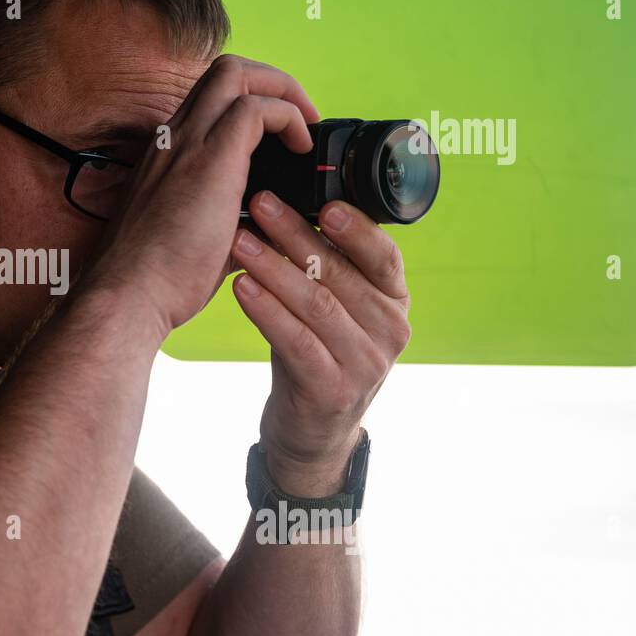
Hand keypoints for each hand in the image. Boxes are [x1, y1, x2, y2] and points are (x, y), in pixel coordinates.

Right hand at [81, 54, 319, 342]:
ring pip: (236, 74)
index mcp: (166, 153)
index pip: (209, 99)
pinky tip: (299, 151)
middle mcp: (172, 137)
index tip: (278, 138)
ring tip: (304, 128)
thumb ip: (232, 224)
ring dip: (281, 91)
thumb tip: (273, 233)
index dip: (248, 103)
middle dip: (271, 81)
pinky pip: (257, 109)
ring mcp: (186, 143)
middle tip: (299, 120)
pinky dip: (287, 118)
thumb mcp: (199, 238)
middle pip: (223, 71)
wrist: (129, 295)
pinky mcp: (209, 160)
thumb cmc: (156, 280)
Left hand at [230, 193, 411, 495]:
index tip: (322, 202)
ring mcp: (364, 364)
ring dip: (274, 268)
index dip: (355, 228)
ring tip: (241, 241)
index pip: (384, 255)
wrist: (312, 433)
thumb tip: (290, 205)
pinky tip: (241, 287)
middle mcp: (389, 331)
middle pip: (340, 274)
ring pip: (317, 304)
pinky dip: (267, 311)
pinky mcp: (332, 390)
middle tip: (260, 205)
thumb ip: (328, 268)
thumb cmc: (317, 354)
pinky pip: (296, 340)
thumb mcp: (334, 310)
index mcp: (394, 302)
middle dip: (296, 235)